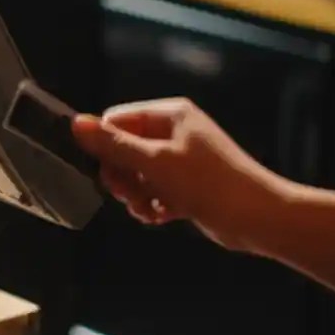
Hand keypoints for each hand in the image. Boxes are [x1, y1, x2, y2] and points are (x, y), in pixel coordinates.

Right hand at [73, 99, 293, 251]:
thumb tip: (74, 123)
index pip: (116, 120)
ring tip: (149, 210)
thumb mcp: (156, 162)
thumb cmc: (208, 183)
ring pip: (136, 173)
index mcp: (169, 115)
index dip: (106, 147)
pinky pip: (154, 190)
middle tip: (132, 196)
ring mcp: (180, 159)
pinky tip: (160, 217)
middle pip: (123, 149)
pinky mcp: (186, 185)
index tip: (109, 173)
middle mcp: (173, 132)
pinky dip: (152, 204)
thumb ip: (114, 144)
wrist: (259, 219)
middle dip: (123, 177)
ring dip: (136, 194)